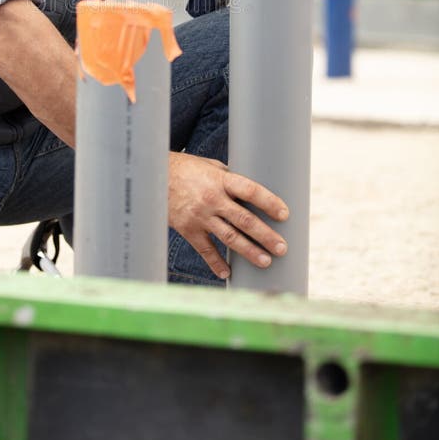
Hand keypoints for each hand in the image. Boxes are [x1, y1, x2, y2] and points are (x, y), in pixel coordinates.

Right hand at [168, 151, 288, 280]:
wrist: (154, 175)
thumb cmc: (187, 168)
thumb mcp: (210, 166)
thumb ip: (230, 178)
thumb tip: (252, 192)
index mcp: (220, 180)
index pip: (250, 191)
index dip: (269, 202)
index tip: (284, 214)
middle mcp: (212, 199)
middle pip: (244, 220)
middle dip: (265, 235)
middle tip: (282, 248)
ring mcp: (200, 216)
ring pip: (229, 237)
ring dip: (249, 251)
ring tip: (266, 261)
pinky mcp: (188, 229)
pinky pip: (205, 249)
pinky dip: (217, 263)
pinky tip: (228, 273)